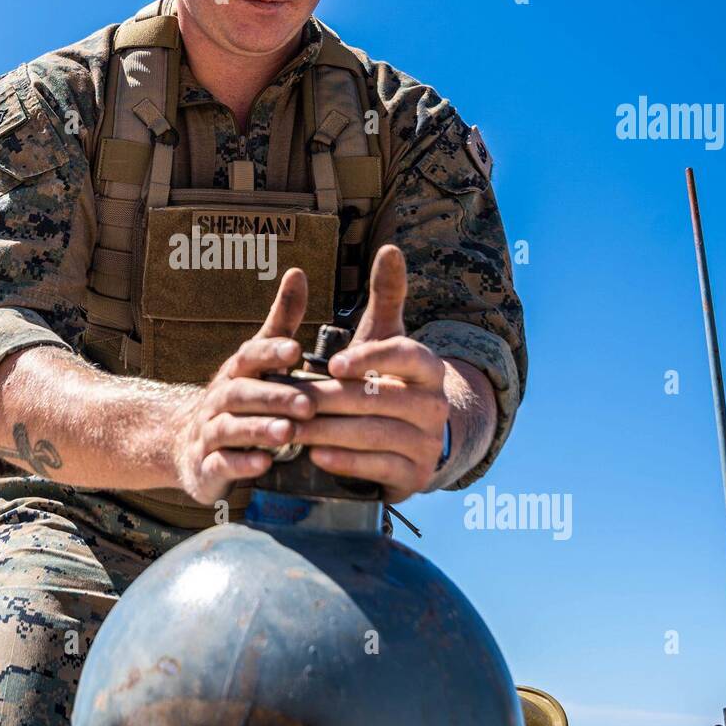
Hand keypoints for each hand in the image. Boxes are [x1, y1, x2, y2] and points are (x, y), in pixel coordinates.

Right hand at [170, 267, 317, 505]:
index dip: (269, 352)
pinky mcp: (205, 467)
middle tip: (307, 404)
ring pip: (230, 429)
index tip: (295, 350)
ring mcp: (208, 434)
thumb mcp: (257, 358)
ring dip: (258, 430)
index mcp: (236, 373)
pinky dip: (240, 465)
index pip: (249, 357)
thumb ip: (280, 321)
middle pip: (241, 394)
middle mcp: (218, 400)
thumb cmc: (237, 397)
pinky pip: (220, 465)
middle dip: (273, 398)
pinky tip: (262, 465)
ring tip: (288, 433)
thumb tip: (298, 273)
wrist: (183, 443)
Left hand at [294, 245, 449, 504]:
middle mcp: (435, 404)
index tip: (332, 363)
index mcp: (429, 367)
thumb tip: (390, 249)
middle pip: (379, 399)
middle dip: (330, 399)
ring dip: (329, 431)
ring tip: (293, 428)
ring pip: (375, 434)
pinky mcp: (415, 476)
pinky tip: (316, 454)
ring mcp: (427, 442)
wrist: (416, 437)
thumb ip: (387, 296)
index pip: (405, 355)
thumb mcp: (388, 337)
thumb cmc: (389, 379)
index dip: (369, 358)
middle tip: (291, 400)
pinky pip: (379, 468)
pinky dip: (346, 462)